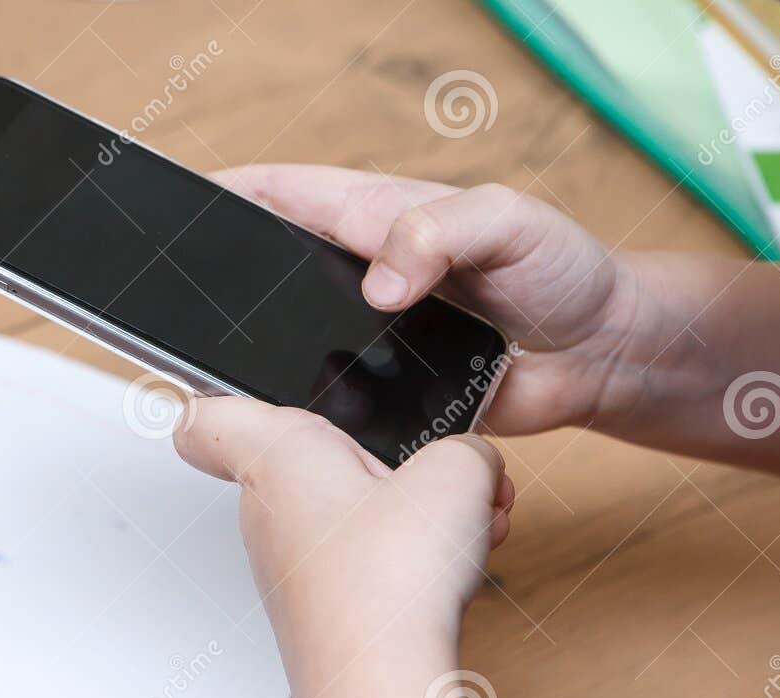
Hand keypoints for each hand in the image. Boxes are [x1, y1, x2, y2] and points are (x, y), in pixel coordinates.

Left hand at [175, 397, 513, 668]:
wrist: (378, 681)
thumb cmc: (386, 579)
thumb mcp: (457, 473)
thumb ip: (467, 451)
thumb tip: (471, 464)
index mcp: (277, 458)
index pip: (207, 421)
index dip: (220, 399)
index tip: (239, 392)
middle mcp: (268, 512)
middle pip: (318, 463)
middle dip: (388, 464)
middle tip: (435, 477)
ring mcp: (290, 566)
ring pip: (353, 516)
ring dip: (414, 517)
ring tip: (467, 528)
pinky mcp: (319, 609)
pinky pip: (366, 563)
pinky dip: (412, 561)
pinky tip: (456, 569)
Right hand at [211, 165, 657, 435]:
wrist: (600, 356)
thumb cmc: (565, 270)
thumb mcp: (509, 220)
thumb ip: (438, 232)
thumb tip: (378, 282)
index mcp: (375, 215)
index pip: (282, 194)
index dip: (227, 196)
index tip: (180, 208)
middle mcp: (359, 274)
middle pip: (268, 272)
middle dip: (226, 283)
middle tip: (187, 303)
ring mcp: (364, 334)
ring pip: (287, 342)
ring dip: (258, 355)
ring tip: (218, 367)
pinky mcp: (380, 391)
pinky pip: (326, 400)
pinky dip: (304, 410)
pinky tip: (284, 421)